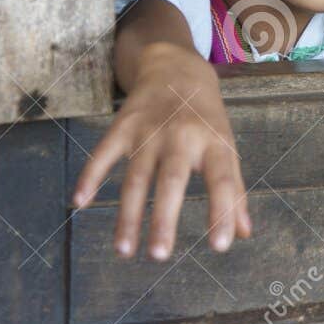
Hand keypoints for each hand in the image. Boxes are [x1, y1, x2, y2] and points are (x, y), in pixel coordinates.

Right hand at [70, 42, 251, 258]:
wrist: (175, 68)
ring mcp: (149, 131)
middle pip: (171, 180)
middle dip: (164, 218)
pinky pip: (103, 154)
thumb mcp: (226, 146)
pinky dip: (90, 176)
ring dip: (128, 214)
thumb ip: (234, 191)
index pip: (223, 180)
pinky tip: (80, 202)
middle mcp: (182, 136)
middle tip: (159, 256)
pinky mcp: (122, 126)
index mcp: (214, 143)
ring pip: (136, 177)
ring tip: (124, 250)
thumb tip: (243, 234)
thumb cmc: (205, 118)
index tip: (221, 246)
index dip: (223, 212)